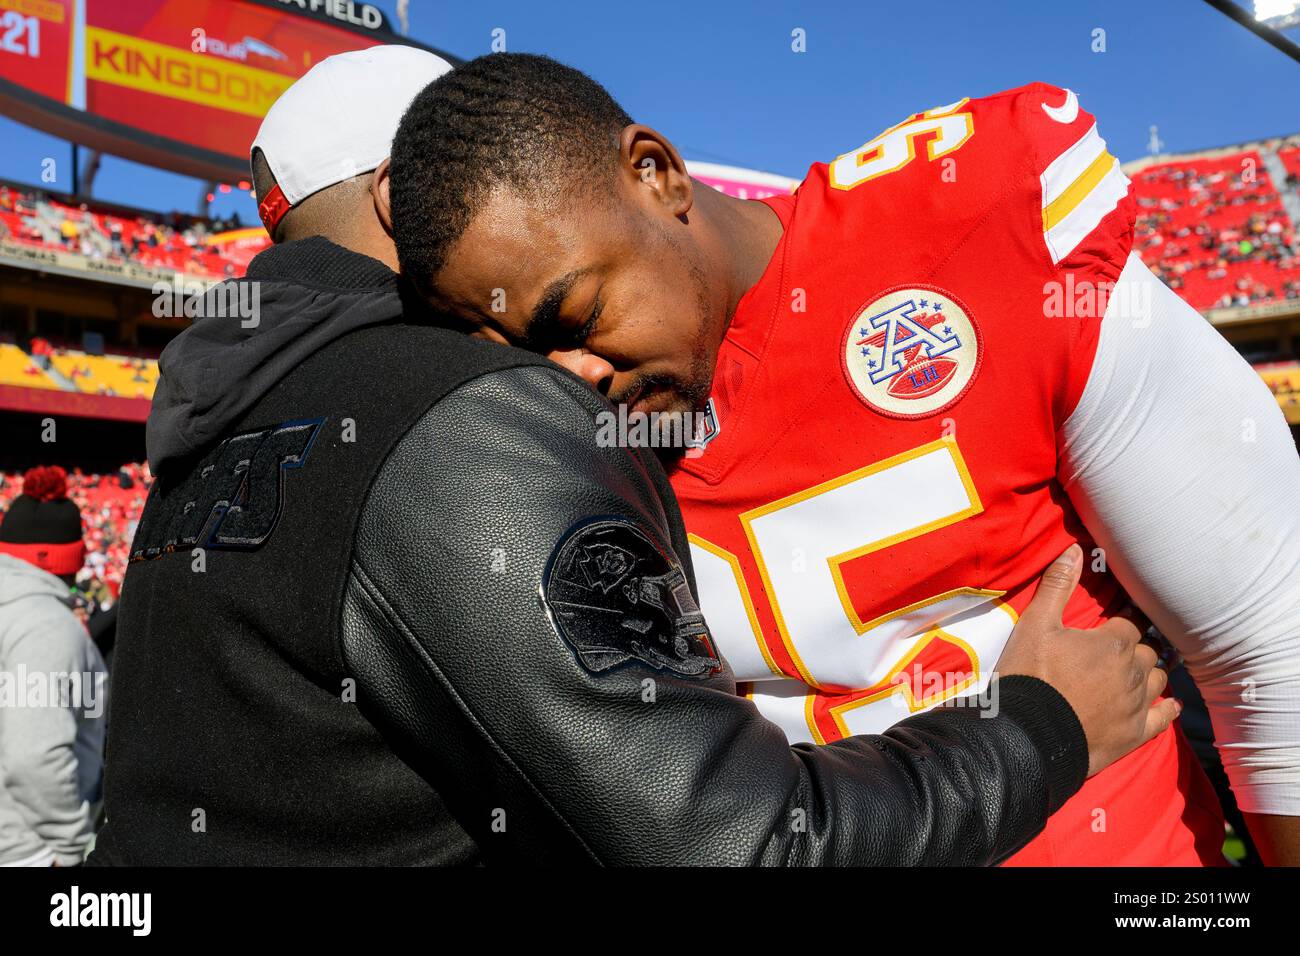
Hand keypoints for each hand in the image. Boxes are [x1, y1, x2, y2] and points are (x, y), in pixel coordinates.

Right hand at [997, 544, 1180, 776]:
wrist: (1031, 735)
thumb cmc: (1032, 676)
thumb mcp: (1036, 625)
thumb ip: (1058, 586)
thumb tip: (1075, 551)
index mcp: (1114, 643)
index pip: (1131, 623)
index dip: (1123, 620)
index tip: (1116, 620)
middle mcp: (1134, 672)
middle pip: (1147, 652)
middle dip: (1136, 647)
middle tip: (1121, 648)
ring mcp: (1137, 705)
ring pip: (1157, 680)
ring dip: (1150, 673)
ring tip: (1140, 671)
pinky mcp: (1135, 734)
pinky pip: (1162, 718)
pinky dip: (1167, 709)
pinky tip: (1171, 704)